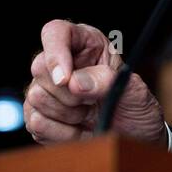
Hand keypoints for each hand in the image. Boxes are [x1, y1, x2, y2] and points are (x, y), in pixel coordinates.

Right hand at [24, 20, 166, 147]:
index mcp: (87, 44)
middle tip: (93, 102)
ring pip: (35, 96)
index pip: (56, 32)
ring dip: (68, 114)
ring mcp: (47, 90)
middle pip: (40, 66)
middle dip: (69, 93)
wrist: (136, 140)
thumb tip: (74, 83)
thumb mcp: (134, 91)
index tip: (65, 79)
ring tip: (88, 115)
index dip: (55, 53)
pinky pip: (36, 123)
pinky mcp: (39, 116)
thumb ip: (107, 81)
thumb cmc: (136, 108)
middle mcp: (63, 63)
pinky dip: (61, 132)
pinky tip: (79, 130)